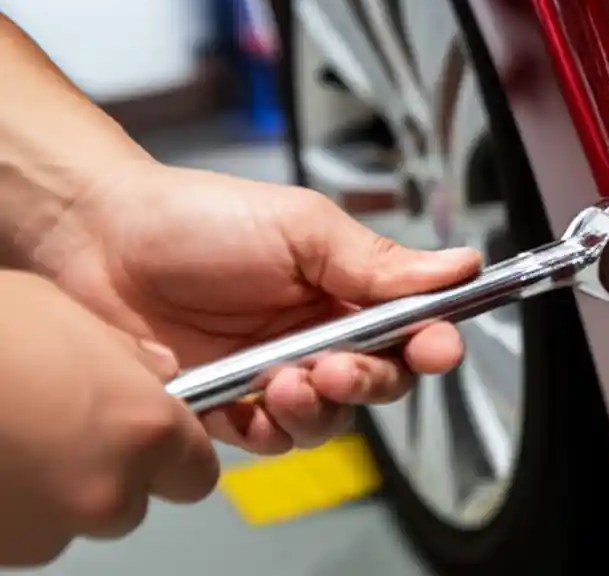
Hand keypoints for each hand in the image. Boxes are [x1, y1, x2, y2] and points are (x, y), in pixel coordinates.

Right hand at [0, 271, 216, 564]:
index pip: (196, 472)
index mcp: (144, 430)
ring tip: (10, 437)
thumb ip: (126, 355)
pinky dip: (6, 505)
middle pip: (132, 503)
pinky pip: (17, 533)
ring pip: (70, 521)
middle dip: (108, 471)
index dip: (172, 452)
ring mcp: (43, 530)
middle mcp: (105, 491)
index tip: (151, 433)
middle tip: (63, 426)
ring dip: (52, 490)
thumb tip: (155, 372)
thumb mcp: (67, 315)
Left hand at [30, 161, 481, 453]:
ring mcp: (274, 375)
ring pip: (329, 419)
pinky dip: (271, 433)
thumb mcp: (303, 227)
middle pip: (379, 383)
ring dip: (321, 410)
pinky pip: (269, 441)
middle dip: (370, 382)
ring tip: (289, 382)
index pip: (411, 327)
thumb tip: (459, 265)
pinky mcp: (227, 408)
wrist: (98, 238)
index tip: (437, 346)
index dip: (431, 343)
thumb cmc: (198, 218)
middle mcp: (317, 335)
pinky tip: (255, 407)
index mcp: (345, 289)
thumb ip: (379, 259)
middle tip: (338, 364)